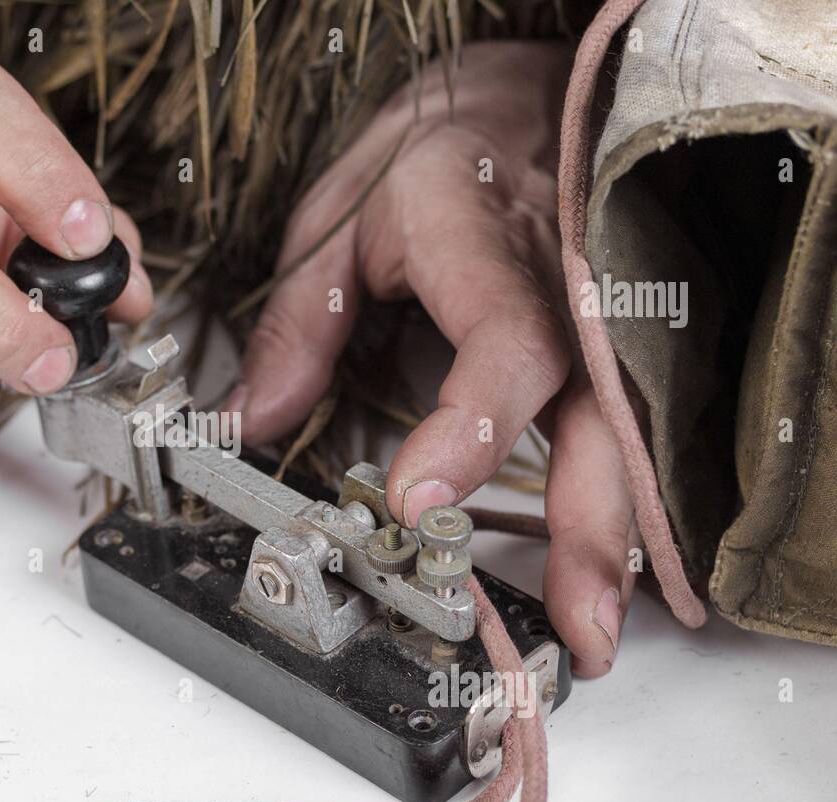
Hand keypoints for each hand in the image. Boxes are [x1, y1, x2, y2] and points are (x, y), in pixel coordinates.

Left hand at [226, 42, 631, 676]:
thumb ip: (298, 322)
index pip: (502, 340)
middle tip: (573, 623)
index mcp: (481, 237)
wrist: (519, 104)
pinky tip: (601, 563)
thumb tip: (246, 422)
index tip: (419, 498)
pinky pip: (622, 423)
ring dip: (612, 533)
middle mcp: (561, 281)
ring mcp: (600, 311)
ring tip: (592, 627)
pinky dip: (614, 498)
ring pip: (624, 428)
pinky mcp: (612, 336)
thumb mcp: (338, 220)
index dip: (471, 424)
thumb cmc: (431, 156)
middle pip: (592, 408)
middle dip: (585, 522)